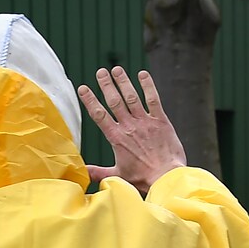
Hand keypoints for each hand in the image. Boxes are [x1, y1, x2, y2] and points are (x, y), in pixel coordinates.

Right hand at [76, 66, 186, 194]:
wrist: (166, 177)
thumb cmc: (143, 178)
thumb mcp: (117, 175)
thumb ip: (98, 171)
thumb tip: (82, 171)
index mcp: (117, 138)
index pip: (99, 115)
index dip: (90, 100)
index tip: (83, 88)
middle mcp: (129, 126)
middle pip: (114, 101)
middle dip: (106, 85)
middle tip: (100, 72)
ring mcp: (145, 122)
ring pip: (132, 97)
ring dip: (123, 82)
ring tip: (116, 69)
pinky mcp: (160, 121)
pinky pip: (153, 99)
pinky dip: (148, 86)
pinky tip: (142, 74)